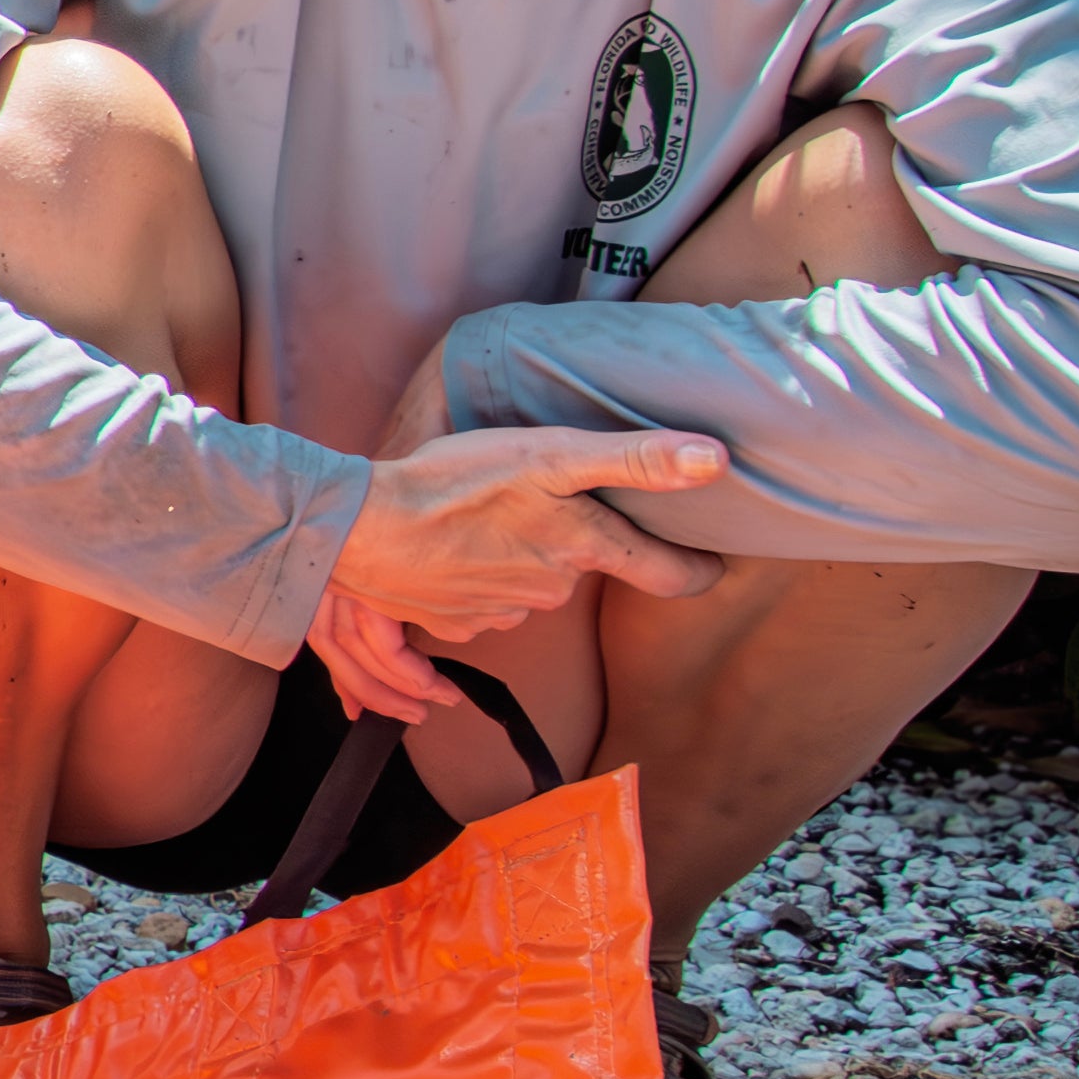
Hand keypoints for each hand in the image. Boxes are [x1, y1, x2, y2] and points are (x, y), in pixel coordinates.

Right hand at [313, 422, 728, 722]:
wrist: (360, 528)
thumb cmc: (454, 481)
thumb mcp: (550, 453)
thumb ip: (636, 458)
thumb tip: (717, 460)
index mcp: (584, 549)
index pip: (669, 574)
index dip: (697, 569)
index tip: (710, 565)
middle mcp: (553, 591)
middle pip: (586, 570)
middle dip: (575, 544)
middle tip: (541, 505)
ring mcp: (503, 614)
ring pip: (533, 585)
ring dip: (520, 560)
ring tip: (485, 523)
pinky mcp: (456, 625)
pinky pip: (486, 603)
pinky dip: (477, 580)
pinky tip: (450, 550)